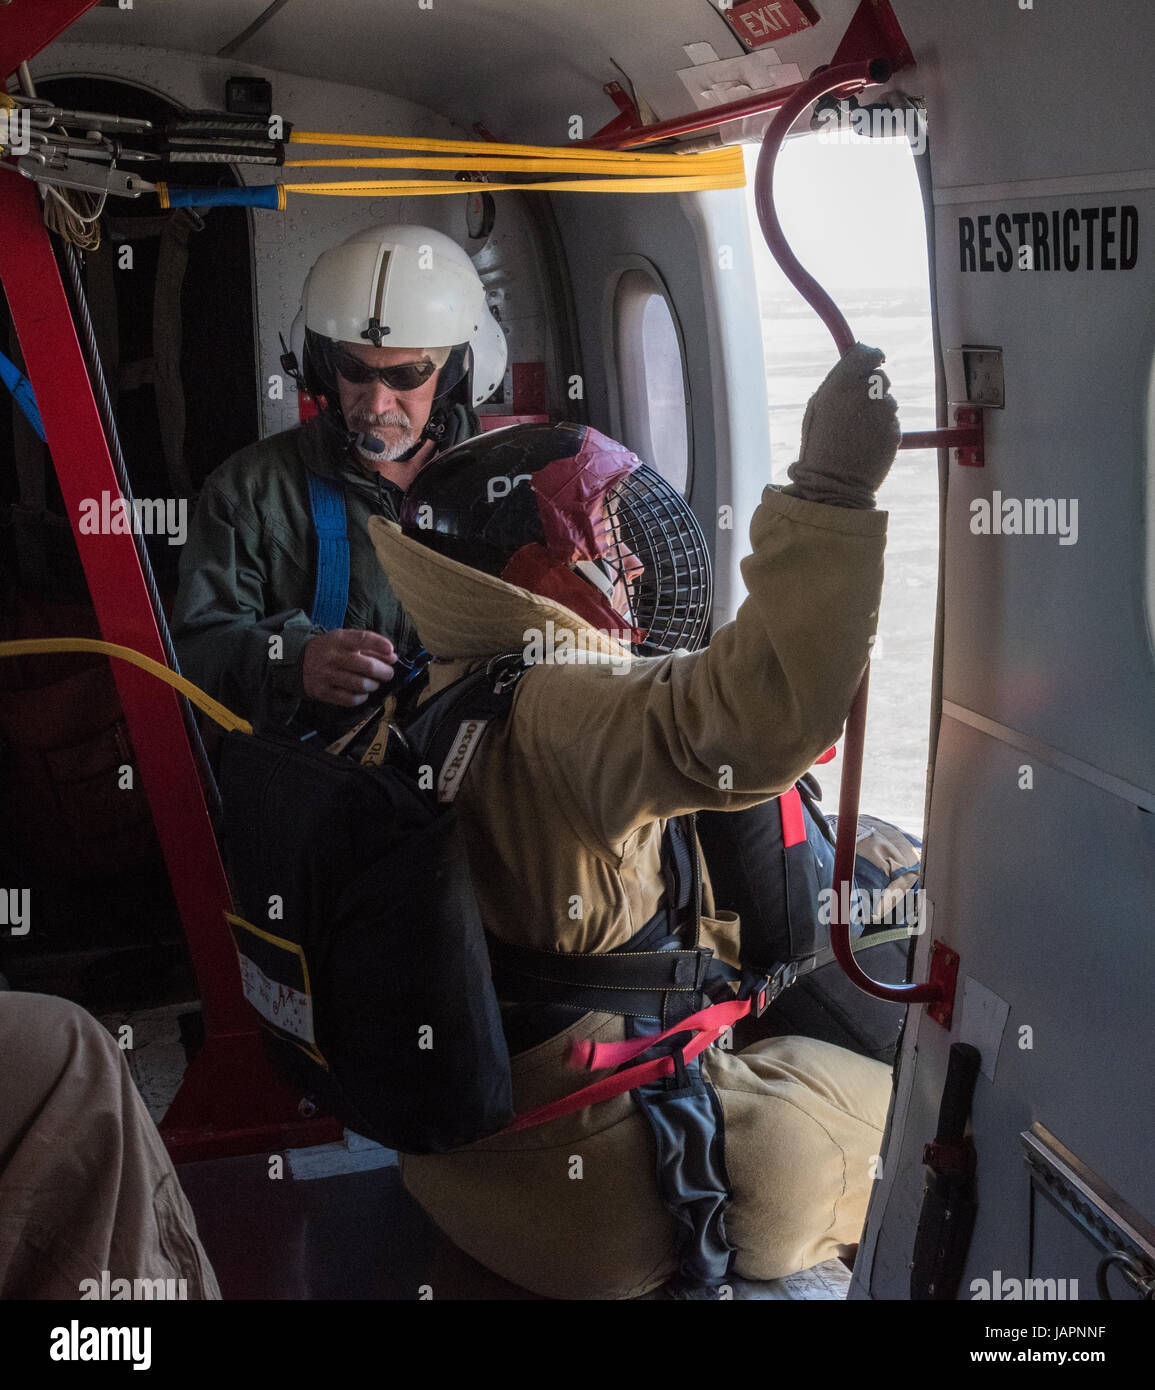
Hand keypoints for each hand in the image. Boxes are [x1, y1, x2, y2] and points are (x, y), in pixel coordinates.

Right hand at [302, 629, 396, 706]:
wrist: (296, 662)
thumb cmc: (328, 650)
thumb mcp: (344, 641)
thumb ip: (369, 647)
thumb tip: (392, 657)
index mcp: (339, 639)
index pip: (362, 638)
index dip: (380, 644)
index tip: (391, 651)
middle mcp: (332, 657)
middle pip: (366, 666)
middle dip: (384, 672)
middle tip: (387, 674)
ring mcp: (326, 675)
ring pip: (360, 684)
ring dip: (373, 685)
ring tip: (373, 683)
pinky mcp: (323, 691)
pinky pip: (349, 699)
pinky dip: (361, 697)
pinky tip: (362, 693)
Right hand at [783, 343, 901, 508]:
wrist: (832, 483)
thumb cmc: (819, 445)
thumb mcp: (817, 408)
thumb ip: (837, 383)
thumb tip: (854, 367)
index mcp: (840, 385)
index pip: (866, 353)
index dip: (872, 355)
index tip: (875, 359)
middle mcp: (864, 394)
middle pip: (880, 376)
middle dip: (873, 387)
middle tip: (858, 406)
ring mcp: (883, 413)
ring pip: (888, 400)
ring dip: (878, 409)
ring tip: (859, 430)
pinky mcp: (895, 430)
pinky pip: (892, 421)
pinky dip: (883, 428)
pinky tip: (867, 442)